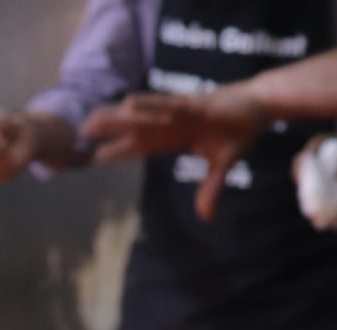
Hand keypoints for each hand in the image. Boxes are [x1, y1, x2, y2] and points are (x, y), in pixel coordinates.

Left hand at [83, 83, 270, 219]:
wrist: (259, 105)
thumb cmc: (238, 130)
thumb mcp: (223, 165)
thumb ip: (211, 188)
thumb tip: (206, 217)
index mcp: (174, 137)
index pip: (139, 145)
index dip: (116, 151)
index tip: (91, 157)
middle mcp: (170, 123)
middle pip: (132, 129)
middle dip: (106, 132)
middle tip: (76, 137)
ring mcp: (179, 112)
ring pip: (143, 116)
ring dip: (117, 118)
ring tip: (91, 122)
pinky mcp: (194, 104)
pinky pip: (168, 104)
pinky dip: (149, 104)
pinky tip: (128, 104)